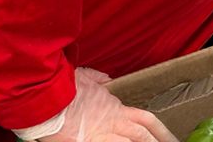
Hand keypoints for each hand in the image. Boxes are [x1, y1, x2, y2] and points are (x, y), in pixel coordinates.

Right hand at [35, 68, 177, 141]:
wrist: (43, 93)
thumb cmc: (60, 85)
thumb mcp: (84, 77)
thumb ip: (98, 79)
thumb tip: (106, 79)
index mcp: (114, 107)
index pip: (145, 119)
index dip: (160, 130)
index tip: (169, 138)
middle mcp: (113, 121)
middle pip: (143, 135)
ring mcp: (102, 133)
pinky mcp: (90, 141)